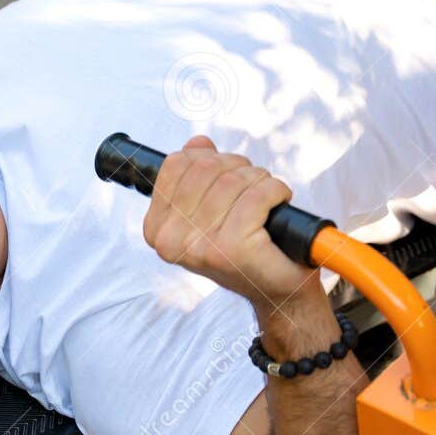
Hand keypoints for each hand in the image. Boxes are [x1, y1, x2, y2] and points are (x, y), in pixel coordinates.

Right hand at [142, 135, 316, 309]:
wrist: (278, 290)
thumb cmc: (247, 249)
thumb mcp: (212, 209)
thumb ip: (197, 175)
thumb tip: (196, 144)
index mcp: (156, 228)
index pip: (176, 164)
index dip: (210, 159)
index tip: (228, 180)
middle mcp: (170, 240)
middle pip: (206, 168)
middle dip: (238, 168)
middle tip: (254, 189)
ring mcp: (199, 246)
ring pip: (233, 180)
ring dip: (259, 181)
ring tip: (267, 200)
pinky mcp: (231, 248)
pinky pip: (256, 195)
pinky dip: (276, 191)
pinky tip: (279, 204)